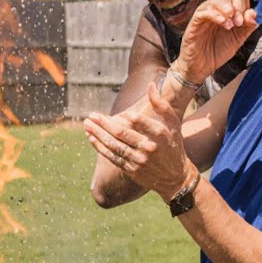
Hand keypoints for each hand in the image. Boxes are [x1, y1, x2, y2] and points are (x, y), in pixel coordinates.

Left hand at [85, 82, 195, 198]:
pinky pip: (113, 157)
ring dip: (98, 135)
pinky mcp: (132, 170)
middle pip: (122, 133)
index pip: (140, 121)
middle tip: (91, 115)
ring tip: (87, 125)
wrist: (175, 177)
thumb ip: (161, 104)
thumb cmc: (173, 144)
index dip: (127, 116)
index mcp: (160, 134)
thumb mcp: (173, 124)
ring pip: (114, 146)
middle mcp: (149, 148)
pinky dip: (101, 148)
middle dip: (104, 124)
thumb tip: (150, 85)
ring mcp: (139, 161)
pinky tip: (92, 138)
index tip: (118, 113)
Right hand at [176, 0, 259, 84]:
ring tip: (232, 24)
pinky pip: (203, 11)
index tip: (247, 20)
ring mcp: (204, 16)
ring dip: (227, 8)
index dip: (244, 3)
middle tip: (239, 21)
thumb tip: (254, 14)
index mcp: (226, 11)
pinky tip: (223, 23)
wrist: (201, 68)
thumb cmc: (217, 52)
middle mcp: (215, 10)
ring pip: (214, 0)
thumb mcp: (238, 39)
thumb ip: (247, 27)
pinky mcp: (194, 23)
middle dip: (237, 3)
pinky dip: (215, 15)